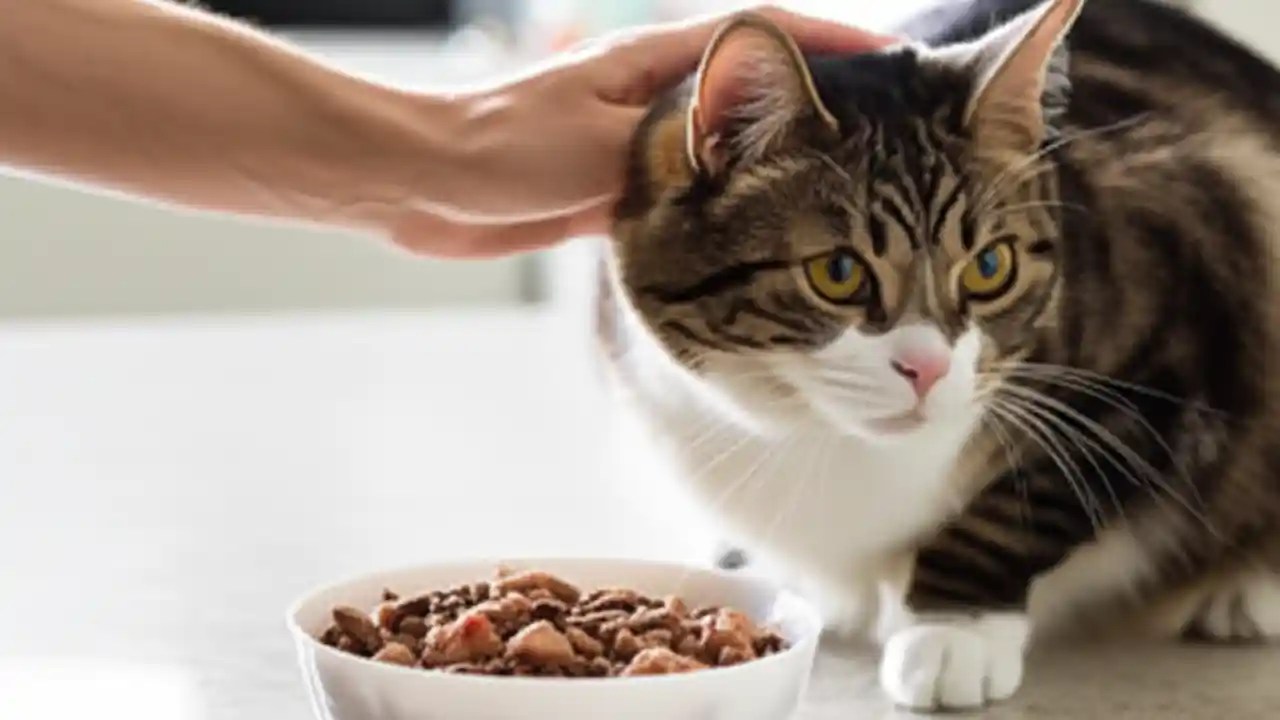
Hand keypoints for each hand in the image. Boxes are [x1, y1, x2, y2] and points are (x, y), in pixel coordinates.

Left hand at [390, 5, 895, 257]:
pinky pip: (684, 202)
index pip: (762, 36)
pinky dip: (720, 216)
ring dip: (772, 167)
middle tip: (883, 136)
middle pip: (753, 94)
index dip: (830, 40)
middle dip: (817, 106)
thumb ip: (678, 141)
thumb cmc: (503, 146)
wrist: (423, 182)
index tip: (895, 57)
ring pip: (724, 154)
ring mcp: (634, 146)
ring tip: (838, 191)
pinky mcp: (611, 193)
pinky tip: (755, 244)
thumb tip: (755, 140)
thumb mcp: (603, 140)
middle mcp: (652, 99)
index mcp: (654, 64)